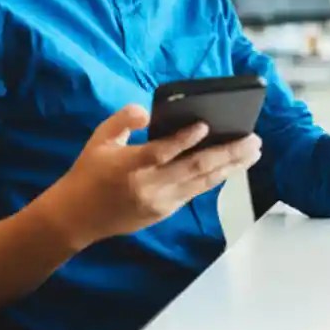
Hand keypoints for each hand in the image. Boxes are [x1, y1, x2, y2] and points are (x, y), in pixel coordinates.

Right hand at [45, 104, 261, 248]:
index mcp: (129, 165)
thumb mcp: (99, 139)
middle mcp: (149, 186)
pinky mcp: (165, 212)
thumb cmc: (89, 172)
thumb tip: (146, 112)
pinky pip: (196, 192)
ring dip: (231, 167)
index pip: (161, 151)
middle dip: (227, 153)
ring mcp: (160, 202)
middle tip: (253, 139)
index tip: (205, 125)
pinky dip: (216, 178)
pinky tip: (232, 167)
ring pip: (202, 183)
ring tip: (253, 152)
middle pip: (194, 168)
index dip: (184, 139)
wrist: (76, 218)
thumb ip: (123, 120)